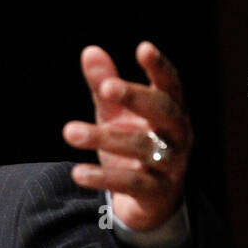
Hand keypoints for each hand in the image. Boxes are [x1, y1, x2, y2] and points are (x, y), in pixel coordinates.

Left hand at [63, 42, 192, 231]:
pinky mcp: (158, 192)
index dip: (160, 67)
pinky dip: (104, 178)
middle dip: (136, 97)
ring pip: (142, 147)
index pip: (170, 85)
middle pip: (164, 111)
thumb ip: (106, 85)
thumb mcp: (117, 114)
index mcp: (171, 110)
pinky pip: (133, 183)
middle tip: (106, 88)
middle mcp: (178, 134)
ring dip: (104, 138)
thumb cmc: (135, 144)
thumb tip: (90, 50)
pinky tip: (78, 172)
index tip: (143, 47)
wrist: (151, 200)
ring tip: (69, 131)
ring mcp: (172, 164)